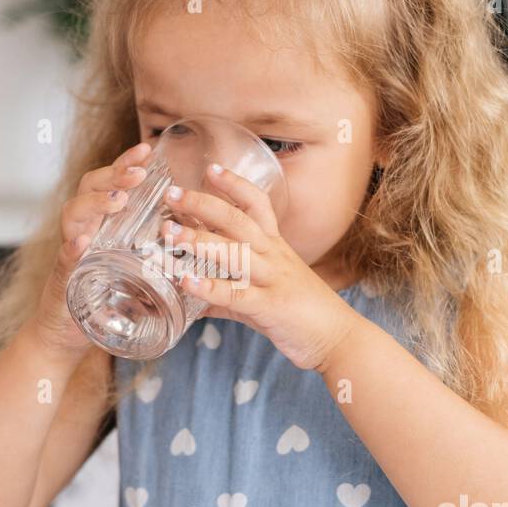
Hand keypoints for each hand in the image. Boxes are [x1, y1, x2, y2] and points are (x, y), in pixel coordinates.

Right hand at [30, 140, 153, 356]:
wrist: (67, 336)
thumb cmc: (104, 301)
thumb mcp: (135, 269)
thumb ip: (153, 251)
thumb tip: (193, 234)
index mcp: (101, 223)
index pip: (111, 183)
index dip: (126, 163)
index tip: (147, 149)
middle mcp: (82, 230)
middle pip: (89, 188)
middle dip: (114, 176)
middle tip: (138, 174)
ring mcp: (69, 253)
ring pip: (73, 215)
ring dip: (96, 204)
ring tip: (117, 202)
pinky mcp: (62, 281)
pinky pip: (64, 260)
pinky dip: (72, 249)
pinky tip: (82, 242)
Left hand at [161, 164, 353, 371]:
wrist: (338, 338)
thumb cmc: (302, 313)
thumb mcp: (265, 293)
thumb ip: (228, 292)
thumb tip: (194, 294)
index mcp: (275, 247)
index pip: (256, 204)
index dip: (234, 184)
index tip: (210, 168)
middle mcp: (273, 256)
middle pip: (237, 220)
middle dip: (203, 204)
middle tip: (172, 193)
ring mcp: (272, 280)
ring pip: (233, 252)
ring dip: (198, 240)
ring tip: (169, 233)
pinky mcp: (269, 306)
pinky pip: (235, 294)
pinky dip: (209, 287)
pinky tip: (186, 281)